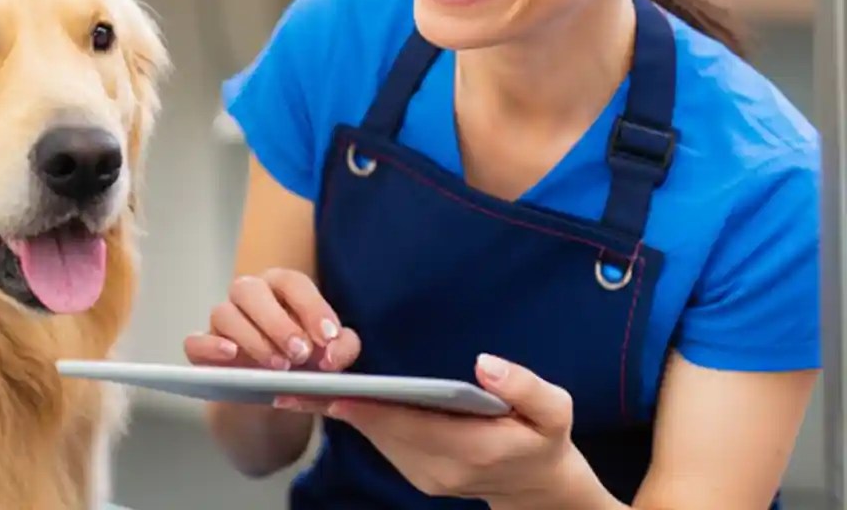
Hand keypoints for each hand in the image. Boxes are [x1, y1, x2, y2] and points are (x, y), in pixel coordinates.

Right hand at [183, 268, 360, 372]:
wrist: (278, 392)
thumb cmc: (305, 361)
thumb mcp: (332, 354)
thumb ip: (343, 347)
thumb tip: (333, 351)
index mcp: (280, 287)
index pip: (292, 282)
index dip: (311, 307)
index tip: (329, 337)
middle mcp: (248, 296)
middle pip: (250, 290)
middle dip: (277, 322)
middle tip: (301, 353)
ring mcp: (223, 320)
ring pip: (224, 313)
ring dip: (252, 338)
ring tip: (279, 366)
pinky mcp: (203, 348)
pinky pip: (195, 342)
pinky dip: (211, 347)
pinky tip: (232, 356)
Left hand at [274, 354, 616, 508]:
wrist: (541, 486)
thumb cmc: (545, 438)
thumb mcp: (555, 411)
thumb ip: (524, 387)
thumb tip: (485, 365)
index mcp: (473, 451)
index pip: (409, 427)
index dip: (369, 409)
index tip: (333, 390)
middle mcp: (441, 471)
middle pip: (381, 434)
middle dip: (340, 405)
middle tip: (296, 379)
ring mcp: (426, 478)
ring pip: (375, 440)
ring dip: (343, 412)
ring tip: (303, 382)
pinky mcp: (418, 476)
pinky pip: (382, 444)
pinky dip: (359, 419)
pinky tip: (335, 395)